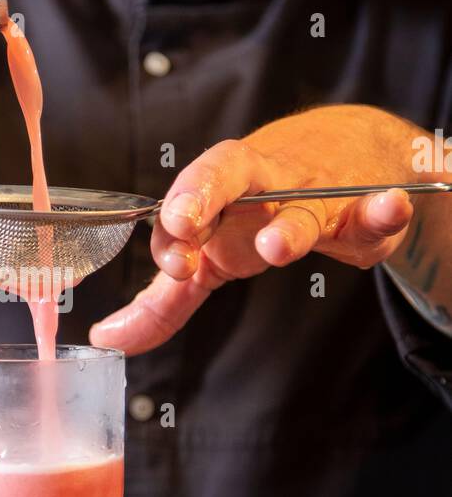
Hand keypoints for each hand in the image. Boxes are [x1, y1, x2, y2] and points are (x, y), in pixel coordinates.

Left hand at [90, 105, 417, 354]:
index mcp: (216, 192)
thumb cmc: (262, 207)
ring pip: (300, 206)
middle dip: (200, 194)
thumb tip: (108, 338)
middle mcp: (260, 184)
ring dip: (288, 225)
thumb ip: (163, 300)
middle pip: (225, 174)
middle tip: (181, 221)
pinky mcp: (365, 211)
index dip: (171, 234)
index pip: (181, 205)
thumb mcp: (210, 251)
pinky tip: (388, 206)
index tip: (170, 264)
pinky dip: (382, 210)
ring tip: (278, 245)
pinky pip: (375, 210)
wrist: (346, 158)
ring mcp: (315, 194)